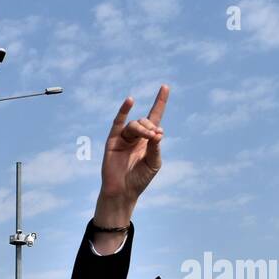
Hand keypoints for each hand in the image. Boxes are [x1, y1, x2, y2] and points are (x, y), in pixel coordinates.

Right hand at [93, 85, 169, 232]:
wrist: (123, 191)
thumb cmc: (140, 178)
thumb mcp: (153, 162)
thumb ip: (155, 147)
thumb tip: (157, 131)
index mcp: (148, 140)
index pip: (155, 117)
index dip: (160, 102)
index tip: (165, 87)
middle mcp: (137, 136)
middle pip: (146, 122)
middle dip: (151, 127)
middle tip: (155, 137)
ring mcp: (124, 137)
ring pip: (135, 125)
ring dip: (143, 128)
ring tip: (148, 137)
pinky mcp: (113, 140)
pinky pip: (118, 122)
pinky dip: (124, 110)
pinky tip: (130, 101)